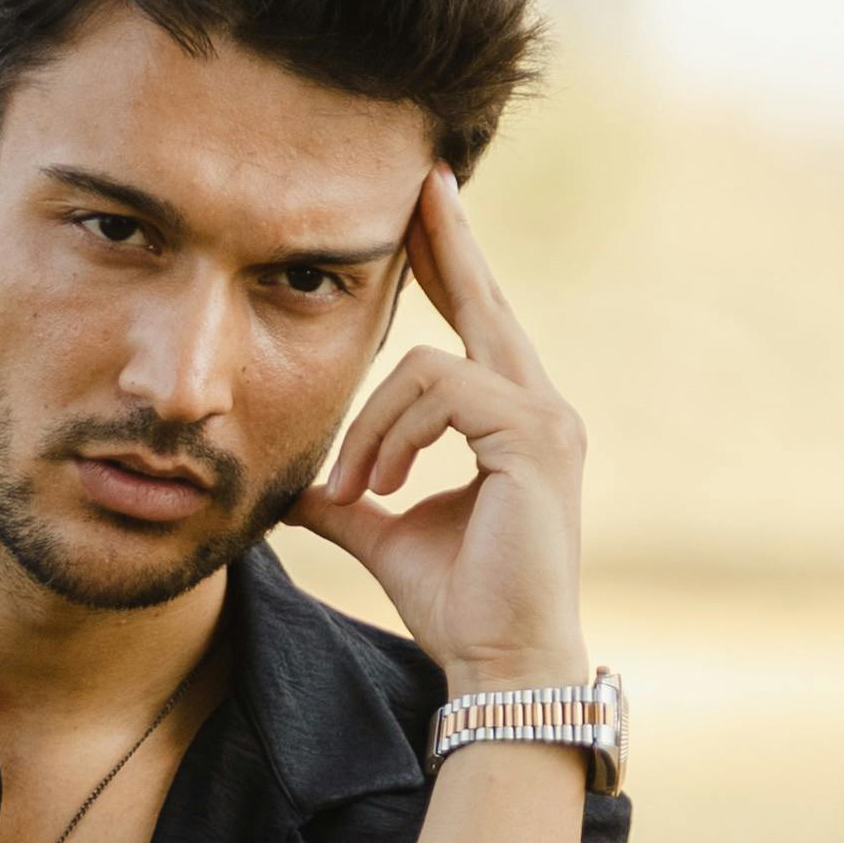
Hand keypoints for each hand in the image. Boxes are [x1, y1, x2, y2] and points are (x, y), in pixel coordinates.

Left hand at [290, 169, 587, 686]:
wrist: (498, 661)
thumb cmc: (457, 603)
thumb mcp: (384, 530)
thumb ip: (348, 494)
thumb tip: (298, 484)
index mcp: (512, 418)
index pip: (474, 324)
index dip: (449, 265)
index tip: (422, 211)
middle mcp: (541, 406)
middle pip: (482, 302)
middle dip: (446, 242)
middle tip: (422, 181)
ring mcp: (546, 419)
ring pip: (430, 365)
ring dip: (373, 427)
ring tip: (362, 490)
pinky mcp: (533, 439)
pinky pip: (440, 395)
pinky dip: (393, 438)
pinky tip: (382, 488)